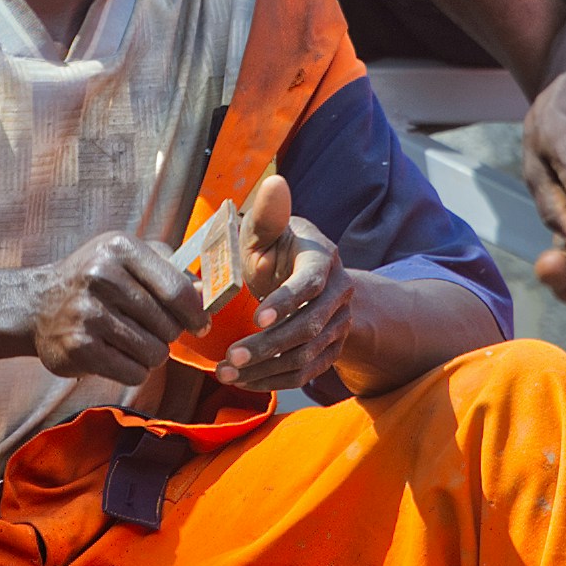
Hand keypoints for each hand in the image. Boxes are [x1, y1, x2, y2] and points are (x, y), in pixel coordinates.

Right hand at [26, 229, 195, 402]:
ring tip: (131, 341)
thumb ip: (170, 270)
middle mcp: (101, 277)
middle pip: (168, 325)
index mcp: (119, 248)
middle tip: (148, 329)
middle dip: (167, 334)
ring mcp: (88, 314)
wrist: (37, 304)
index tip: (200, 325)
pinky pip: (134, 372)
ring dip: (150, 353)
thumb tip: (207, 294)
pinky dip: (133, 369)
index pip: (177, 289)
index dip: (196, 313)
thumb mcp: (128, 258)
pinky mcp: (79, 348)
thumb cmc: (95, 279)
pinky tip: (117, 355)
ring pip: (154, 352)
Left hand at [217, 167, 349, 393]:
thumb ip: (268, 213)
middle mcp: (338, 292)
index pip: (310, 284)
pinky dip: (274, 380)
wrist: (301, 274)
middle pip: (309, 327)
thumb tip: (275, 183)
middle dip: (268, 345)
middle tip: (230, 359)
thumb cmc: (276, 248)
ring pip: (306, 354)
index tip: (256, 318)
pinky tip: (245, 382)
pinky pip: (306, 372)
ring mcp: (338, 324)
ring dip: (266, 368)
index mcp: (323, 258)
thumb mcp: (267, 229)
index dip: (286, 302)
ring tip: (227, 373)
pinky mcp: (330, 349)